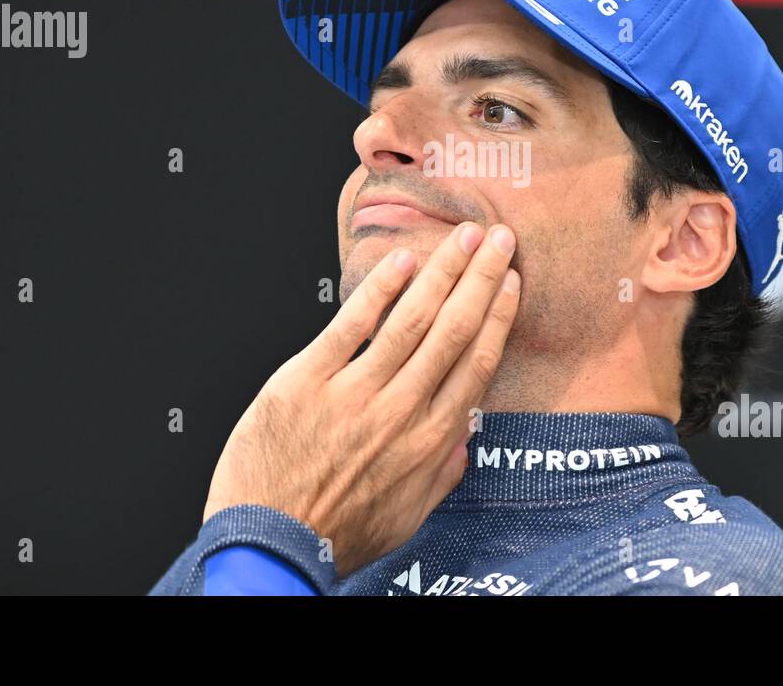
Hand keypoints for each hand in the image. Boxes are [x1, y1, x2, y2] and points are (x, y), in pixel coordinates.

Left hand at [202, 221, 520, 576]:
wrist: (271, 545)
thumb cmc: (336, 534)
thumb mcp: (406, 516)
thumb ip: (442, 473)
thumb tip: (467, 436)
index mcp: (429, 441)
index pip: (476, 363)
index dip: (498, 317)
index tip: (511, 282)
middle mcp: (400, 411)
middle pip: (452, 331)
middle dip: (480, 278)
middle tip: (498, 238)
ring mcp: (354, 393)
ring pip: (411, 321)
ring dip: (442, 273)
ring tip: (462, 237)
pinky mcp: (307, 381)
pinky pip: (350, 327)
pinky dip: (378, 292)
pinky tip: (401, 261)